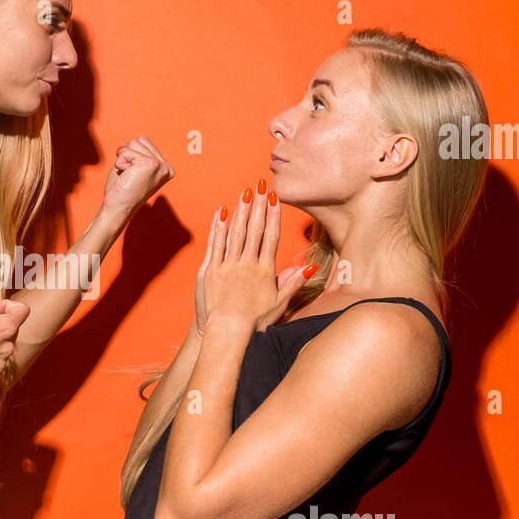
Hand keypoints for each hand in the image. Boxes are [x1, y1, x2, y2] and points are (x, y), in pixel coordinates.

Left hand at [100, 136, 172, 218]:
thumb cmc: (121, 190)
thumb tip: (139, 139)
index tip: (132, 174)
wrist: (118, 208)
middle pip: (140, 140)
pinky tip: (126, 176)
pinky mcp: (151, 164)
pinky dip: (121, 163)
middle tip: (129, 175)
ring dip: (124, 159)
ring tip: (128, 176)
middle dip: (127, 155)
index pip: (144, 142)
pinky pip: (126, 152)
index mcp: (165, 168)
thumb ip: (139, 153)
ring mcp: (160, 166)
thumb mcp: (133, 167)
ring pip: (134, 143)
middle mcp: (166, 167)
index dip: (131, 154)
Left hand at [197, 181, 313, 334]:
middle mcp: (247, 265)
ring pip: (235, 233)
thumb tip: (308, 267)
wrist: (227, 333)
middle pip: (254, 230)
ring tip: (246, 193)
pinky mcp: (210, 271)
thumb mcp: (279, 304)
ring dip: (241, 211)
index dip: (273, 215)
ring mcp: (227, 267)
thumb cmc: (254, 323)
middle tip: (262, 185)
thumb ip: (292, 283)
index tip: (275, 198)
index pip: (270, 237)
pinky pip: (215, 245)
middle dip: (259, 206)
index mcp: (265, 271)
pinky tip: (221, 213)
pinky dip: (218, 228)